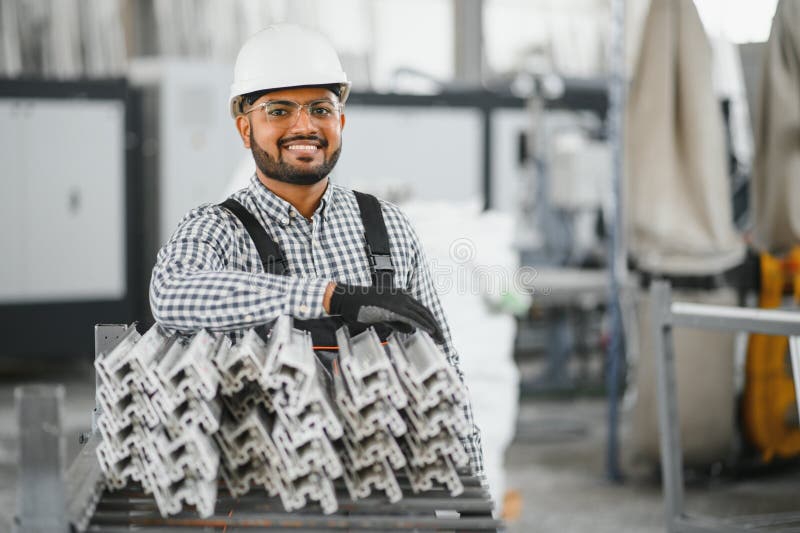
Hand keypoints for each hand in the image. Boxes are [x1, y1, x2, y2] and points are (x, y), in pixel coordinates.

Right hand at [327, 283, 443, 342]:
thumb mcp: (383, 316)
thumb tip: (413, 331)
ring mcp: (398, 301)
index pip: (421, 309)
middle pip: (425, 311)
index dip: (431, 321)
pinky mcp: (393, 308)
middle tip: (443, 339)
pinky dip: (423, 324)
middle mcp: (403, 296)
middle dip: (436, 325)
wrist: (347, 299)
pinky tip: (431, 331)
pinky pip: (412, 317)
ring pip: (422, 314)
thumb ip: (398, 323)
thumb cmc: (361, 307)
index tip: (437, 333)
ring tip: (441, 338)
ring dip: (433, 326)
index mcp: (401, 296)